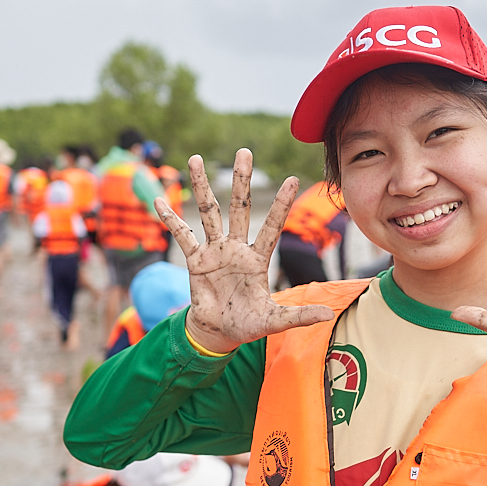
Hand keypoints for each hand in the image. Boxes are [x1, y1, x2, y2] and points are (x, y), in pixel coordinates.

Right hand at [154, 149, 334, 352]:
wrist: (219, 333)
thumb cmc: (248, 324)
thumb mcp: (274, 321)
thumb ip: (298, 315)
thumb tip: (328, 314)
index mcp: (257, 259)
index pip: (271, 226)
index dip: (281, 204)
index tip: (292, 179)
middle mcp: (236, 248)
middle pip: (239, 207)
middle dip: (241, 180)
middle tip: (244, 152)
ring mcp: (215, 251)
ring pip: (209, 212)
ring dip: (202, 186)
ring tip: (196, 158)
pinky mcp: (195, 260)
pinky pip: (182, 235)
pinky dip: (169, 218)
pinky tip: (159, 199)